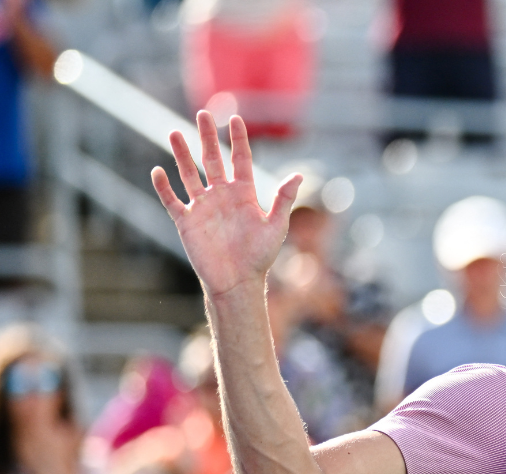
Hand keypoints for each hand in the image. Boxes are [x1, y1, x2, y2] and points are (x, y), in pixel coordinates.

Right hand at [151, 112, 302, 302]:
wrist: (238, 281)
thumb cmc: (260, 256)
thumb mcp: (276, 226)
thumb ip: (283, 199)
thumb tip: (299, 176)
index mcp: (244, 194)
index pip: (240, 160)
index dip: (238, 140)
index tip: (236, 118)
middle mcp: (222, 196)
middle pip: (212, 160)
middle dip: (206, 137)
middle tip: (202, 113)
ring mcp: (203, 207)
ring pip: (189, 175)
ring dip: (181, 154)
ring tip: (174, 132)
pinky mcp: (186, 221)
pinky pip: (172, 200)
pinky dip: (164, 187)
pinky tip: (158, 171)